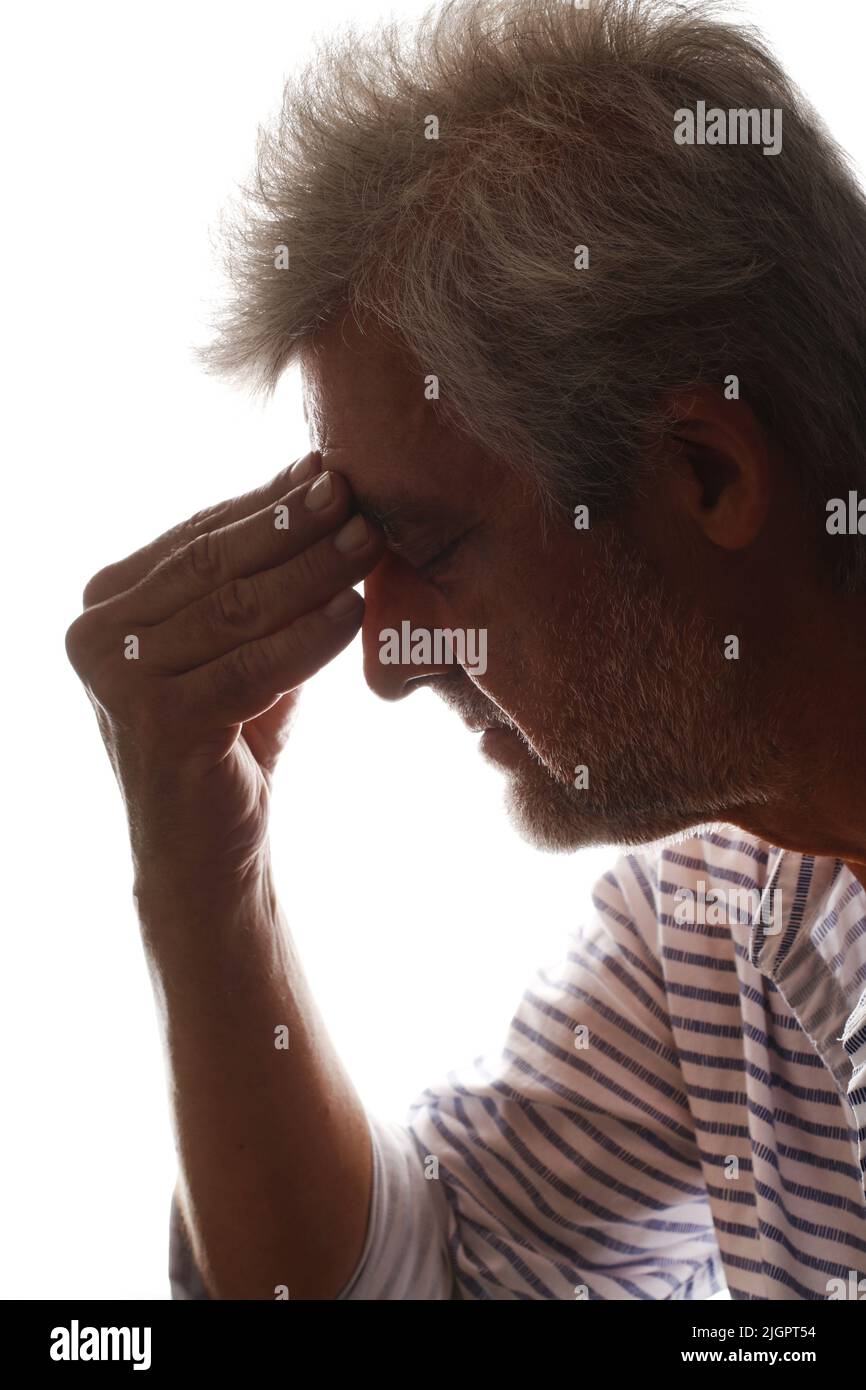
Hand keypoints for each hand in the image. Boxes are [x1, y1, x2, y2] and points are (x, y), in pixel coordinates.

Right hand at [65, 453, 383, 886]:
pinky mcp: (154, 720)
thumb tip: (314, 479)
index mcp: (106, 605)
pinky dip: (308, 636)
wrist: (206, 856)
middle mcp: (95, 634)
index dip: (266, 501)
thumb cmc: (231, 743)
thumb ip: (256, 578)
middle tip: (354, 491)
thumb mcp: (237, 645)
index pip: (198, 539)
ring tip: (369, 539)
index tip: (328, 467)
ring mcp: (117, 677)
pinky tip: (353, 608)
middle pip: (213, 565)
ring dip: (310, 569)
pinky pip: (251, 664)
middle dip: (291, 525)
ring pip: (235, 609)